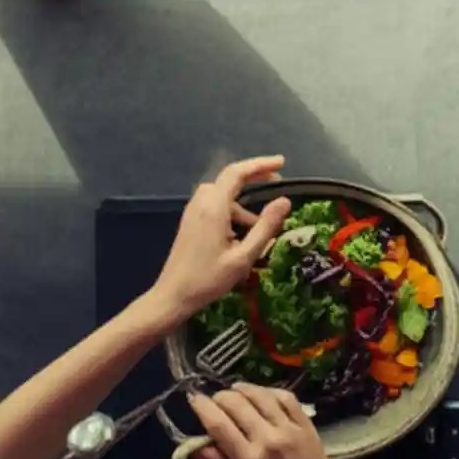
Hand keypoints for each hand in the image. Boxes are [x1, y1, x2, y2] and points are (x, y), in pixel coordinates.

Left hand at [151, 157, 290, 320]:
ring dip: (244, 205)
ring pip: (224, 196)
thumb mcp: (244, 256)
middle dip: (254, 180)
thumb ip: (265, 227)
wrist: (173, 295)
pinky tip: (241, 236)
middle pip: (230, 180)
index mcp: (214, 207)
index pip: (237, 173)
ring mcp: (193, 212)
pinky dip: (233, 213)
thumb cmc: (209, 278)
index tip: (282, 162)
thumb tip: (285, 201)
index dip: (260, 164)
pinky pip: (215, 207)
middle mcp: (201, 203)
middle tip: (278, 185)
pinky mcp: (191, 223)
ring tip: (261, 228)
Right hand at [188, 384, 356, 458]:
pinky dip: (269, 391)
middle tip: (215, 400)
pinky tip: (261, 394)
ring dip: (242, 388)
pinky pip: (286, 397)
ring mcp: (289, 429)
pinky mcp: (306, 425)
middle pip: (236, 404)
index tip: (194, 399)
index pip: (218, 424)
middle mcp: (267, 440)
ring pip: (260, 395)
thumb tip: (193, 444)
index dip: (202, 407)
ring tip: (234, 391)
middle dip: (219, 397)